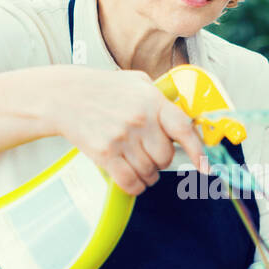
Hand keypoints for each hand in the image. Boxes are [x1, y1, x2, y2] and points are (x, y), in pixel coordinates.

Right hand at [46, 66, 209, 195]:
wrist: (64, 96)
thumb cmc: (102, 89)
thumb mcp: (136, 82)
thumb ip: (161, 97)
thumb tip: (184, 118)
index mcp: (151, 100)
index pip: (184, 129)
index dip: (198, 151)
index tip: (205, 166)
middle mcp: (140, 120)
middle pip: (165, 157)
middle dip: (160, 160)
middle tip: (147, 152)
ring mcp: (122, 138)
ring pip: (149, 172)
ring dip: (146, 174)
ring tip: (135, 162)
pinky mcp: (105, 154)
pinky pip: (130, 182)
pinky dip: (134, 186)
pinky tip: (131, 179)